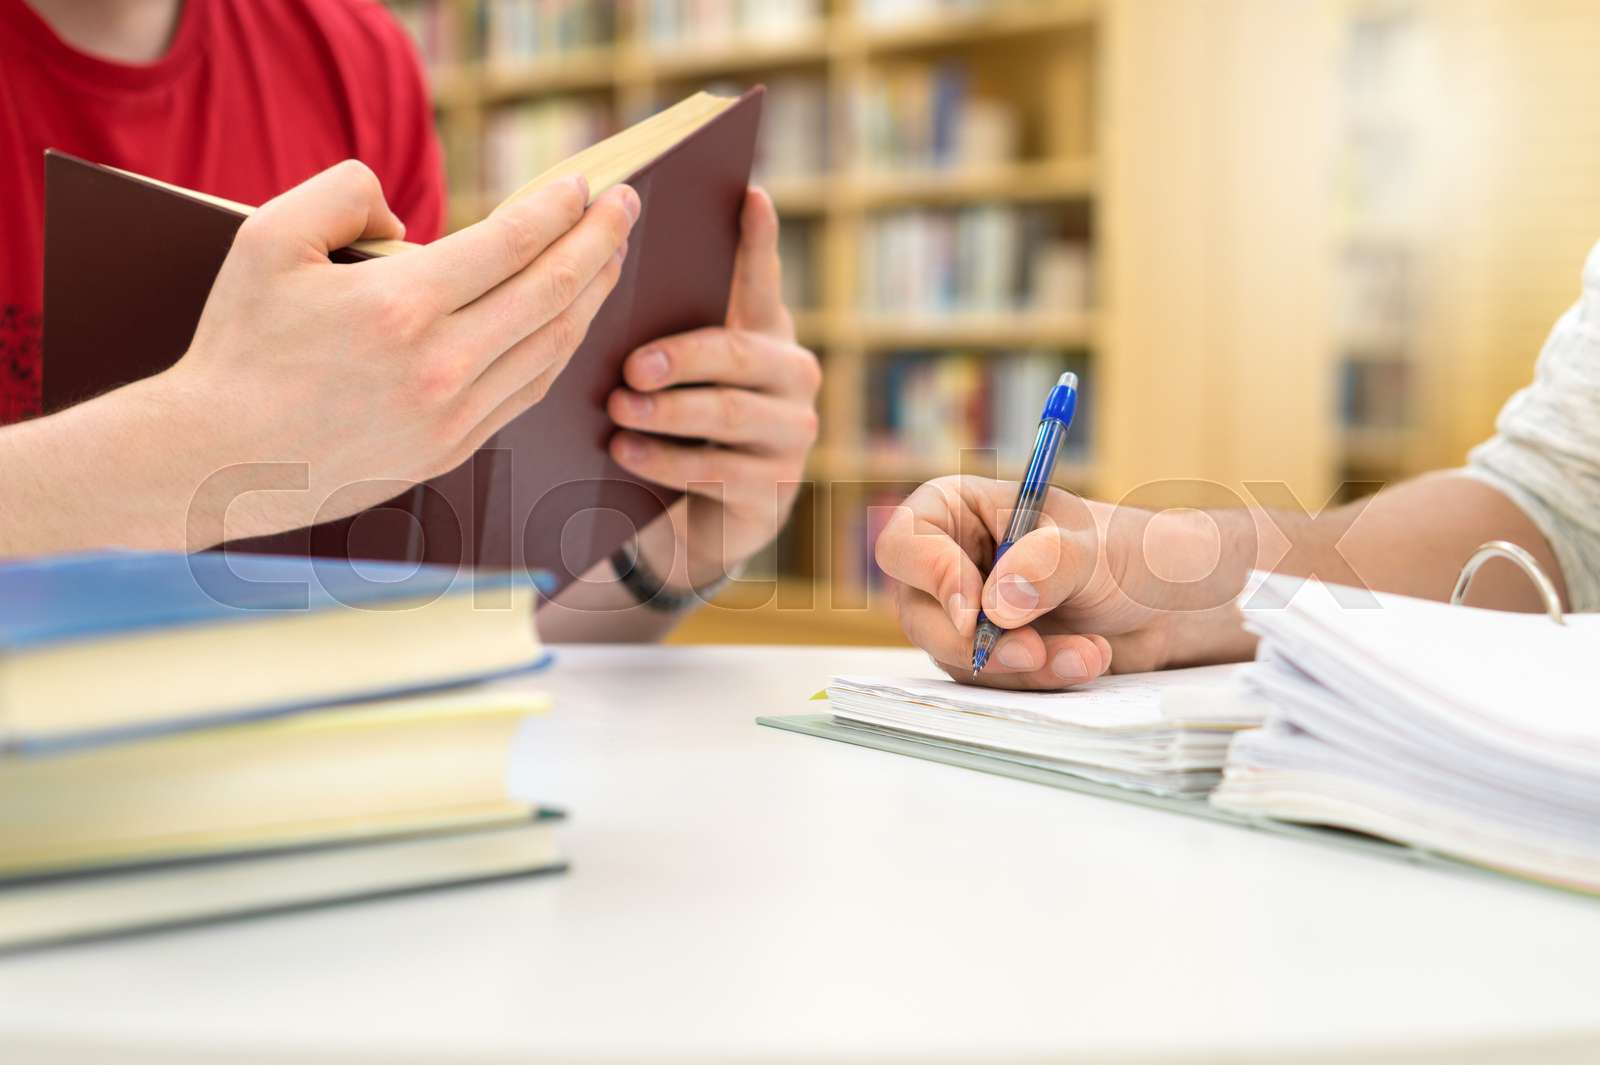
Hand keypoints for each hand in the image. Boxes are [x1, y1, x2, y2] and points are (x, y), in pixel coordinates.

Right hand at [166, 160, 638, 545]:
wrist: (215, 458)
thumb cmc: (238, 344)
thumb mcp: (270, 239)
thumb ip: (345, 194)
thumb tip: (412, 223)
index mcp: (399, 308)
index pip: (510, 243)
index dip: (557, 208)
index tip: (585, 185)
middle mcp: (440, 366)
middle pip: (552, 291)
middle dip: (600, 242)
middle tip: (627, 207)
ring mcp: (453, 416)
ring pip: (552, 346)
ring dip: (592, 295)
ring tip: (610, 258)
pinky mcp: (453, 450)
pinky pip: (530, 390)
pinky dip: (561, 348)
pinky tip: (572, 320)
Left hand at [605, 187, 820, 588]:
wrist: (705, 518)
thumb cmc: (679, 424)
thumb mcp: (676, 373)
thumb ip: (661, 329)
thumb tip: (605, 273)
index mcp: (766, 332)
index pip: (762, 279)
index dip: (758, 240)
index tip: (750, 194)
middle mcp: (792, 376)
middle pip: (737, 354)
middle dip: (682, 356)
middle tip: (631, 365)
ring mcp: (791, 434)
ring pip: (728, 414)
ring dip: (669, 412)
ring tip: (620, 409)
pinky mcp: (773, 490)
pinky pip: (718, 471)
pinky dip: (665, 460)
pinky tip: (625, 451)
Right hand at [874, 476, 1251, 688]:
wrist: (1168, 603)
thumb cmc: (1127, 550)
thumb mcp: (1093, 548)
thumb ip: (1045, 566)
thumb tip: (996, 605)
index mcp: (957, 510)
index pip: (905, 542)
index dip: (929, 577)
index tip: (973, 611)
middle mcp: (951, 561)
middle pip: (918, 612)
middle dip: (975, 641)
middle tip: (1032, 652)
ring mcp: (967, 614)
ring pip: (956, 656)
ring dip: (1022, 665)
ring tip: (1088, 652)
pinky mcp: (991, 656)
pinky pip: (992, 681)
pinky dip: (1039, 679)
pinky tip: (1087, 659)